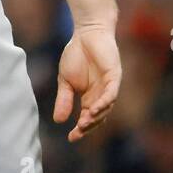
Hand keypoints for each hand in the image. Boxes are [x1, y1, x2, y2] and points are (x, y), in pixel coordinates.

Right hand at [54, 25, 121, 142]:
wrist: (85, 35)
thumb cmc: (76, 56)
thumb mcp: (65, 81)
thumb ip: (64, 99)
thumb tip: (57, 120)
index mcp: (90, 98)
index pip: (87, 119)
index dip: (81, 129)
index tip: (71, 138)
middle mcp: (102, 96)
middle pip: (98, 118)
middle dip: (88, 127)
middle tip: (77, 133)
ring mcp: (109, 87)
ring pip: (106, 108)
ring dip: (96, 117)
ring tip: (84, 123)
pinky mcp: (114, 77)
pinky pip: (111, 94)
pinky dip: (103, 103)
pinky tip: (93, 109)